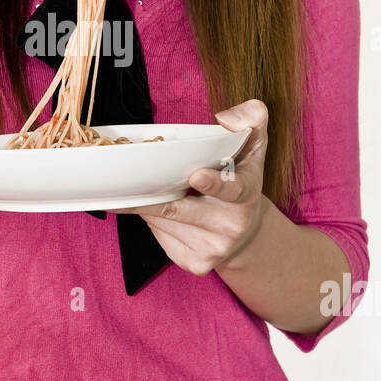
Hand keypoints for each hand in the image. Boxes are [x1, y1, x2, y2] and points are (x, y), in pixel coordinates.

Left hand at [110, 99, 269, 275]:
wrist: (246, 234)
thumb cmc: (241, 182)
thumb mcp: (253, 146)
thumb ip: (251, 119)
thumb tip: (226, 117)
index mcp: (246, 195)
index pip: (231, 190)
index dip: (213, 184)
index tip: (197, 175)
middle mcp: (230, 227)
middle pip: (177, 208)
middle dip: (150, 194)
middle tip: (126, 179)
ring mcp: (212, 249)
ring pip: (161, 220)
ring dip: (148, 202)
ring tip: (152, 187)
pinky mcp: (193, 262)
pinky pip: (158, 234)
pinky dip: (152, 218)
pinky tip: (161, 207)